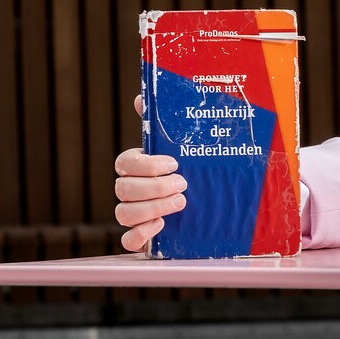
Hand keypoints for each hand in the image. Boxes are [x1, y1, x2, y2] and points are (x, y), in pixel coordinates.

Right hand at [115, 91, 187, 251]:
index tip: (174, 163)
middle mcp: (132, 190)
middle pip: (122, 189)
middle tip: (182, 184)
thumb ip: (165, 122)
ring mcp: (136, 214)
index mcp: (138, 166)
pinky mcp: (143, 236)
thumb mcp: (187, 144)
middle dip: (153, 187)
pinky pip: (128, 241)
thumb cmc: (197, 167)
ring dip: (151, 208)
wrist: (217, 201)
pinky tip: (162, 226)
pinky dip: (141, 235)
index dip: (146, 164)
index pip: (125, 163)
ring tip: (181, 203)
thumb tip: (141, 98)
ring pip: (122, 213)